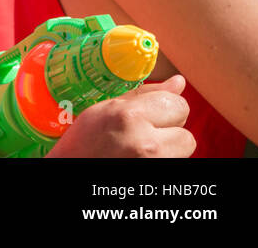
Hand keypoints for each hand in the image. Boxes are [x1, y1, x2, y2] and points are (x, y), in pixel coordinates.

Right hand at [47, 75, 195, 157]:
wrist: (71, 170)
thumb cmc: (82, 143)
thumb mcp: (104, 110)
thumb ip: (144, 96)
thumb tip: (178, 82)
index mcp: (128, 116)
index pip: (177, 104)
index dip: (166, 106)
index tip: (151, 111)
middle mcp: (145, 142)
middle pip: (185, 130)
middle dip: (170, 129)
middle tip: (144, 132)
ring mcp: (154, 163)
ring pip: (184, 148)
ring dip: (169, 146)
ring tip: (142, 146)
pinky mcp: (159, 175)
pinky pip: (176, 160)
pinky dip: (165, 157)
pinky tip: (142, 156)